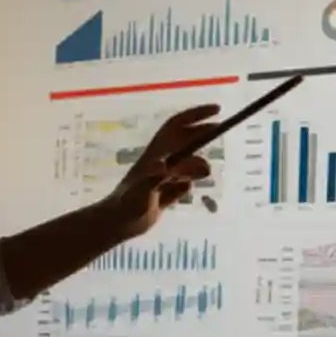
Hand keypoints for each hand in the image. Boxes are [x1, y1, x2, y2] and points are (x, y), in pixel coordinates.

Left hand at [103, 104, 219, 237]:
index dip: (195, 116)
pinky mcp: (161, 197)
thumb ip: (156, 177)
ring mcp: (160, 180)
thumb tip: (168, 166)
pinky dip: (185, 186)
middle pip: (183, 142)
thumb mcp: (143, 190)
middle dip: (201, 134)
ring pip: (184, 165)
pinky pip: (179, 187)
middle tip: (220, 130)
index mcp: (155, 155)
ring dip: (196, 164)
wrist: (115, 226)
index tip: (217, 110)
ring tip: (205, 171)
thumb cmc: (126, 206)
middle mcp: (158, 164)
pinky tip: (186, 189)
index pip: (176, 127)